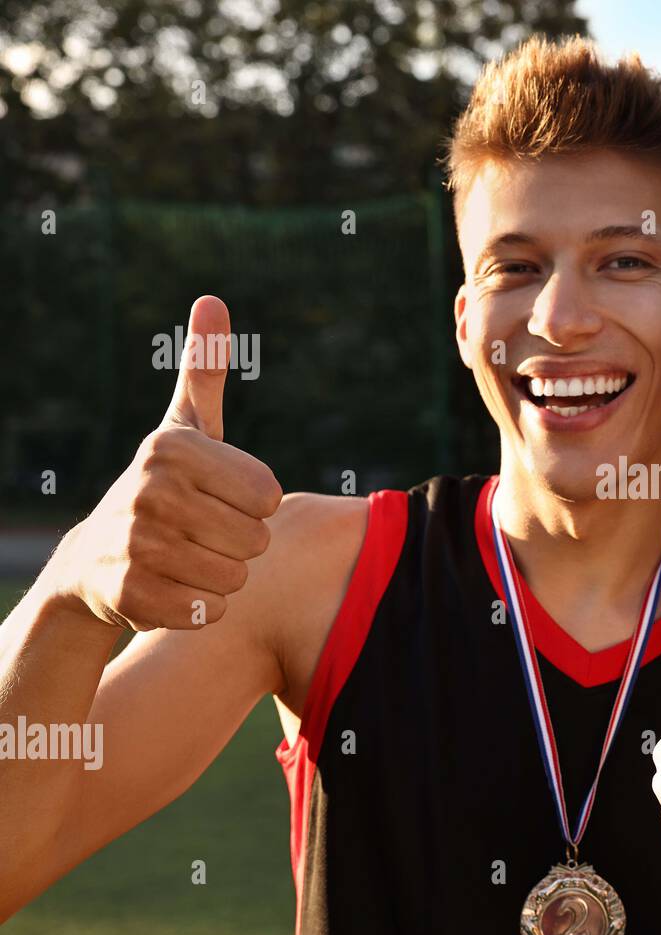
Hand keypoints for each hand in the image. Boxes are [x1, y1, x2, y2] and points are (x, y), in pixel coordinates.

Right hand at [58, 295, 281, 631]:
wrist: (94, 561)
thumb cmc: (162, 487)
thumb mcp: (185, 429)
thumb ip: (204, 371)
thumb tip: (213, 300)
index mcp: (173, 449)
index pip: (269, 495)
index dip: (254, 505)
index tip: (218, 497)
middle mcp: (150, 491)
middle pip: (257, 539)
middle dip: (239, 544)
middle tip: (201, 533)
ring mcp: (137, 544)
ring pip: (237, 577)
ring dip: (222, 576)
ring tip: (187, 559)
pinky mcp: (133, 595)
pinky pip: (211, 610)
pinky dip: (201, 607)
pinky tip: (172, 588)